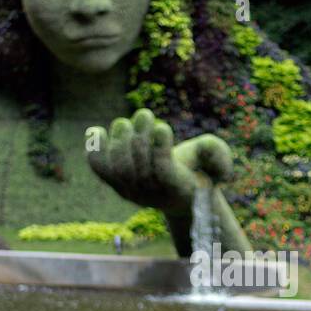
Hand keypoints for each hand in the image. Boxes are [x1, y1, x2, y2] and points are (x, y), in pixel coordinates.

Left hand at [86, 108, 232, 212]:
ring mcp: (130, 191)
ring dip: (120, 139)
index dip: (159, 148)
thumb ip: (217, 154)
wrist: (181, 191)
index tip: (163, 126)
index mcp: (178, 190)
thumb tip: (205, 150)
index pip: (162, 172)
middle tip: (145, 114)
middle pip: (136, 168)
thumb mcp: (216, 160)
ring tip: (127, 122)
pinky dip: (94, 148)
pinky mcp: (115, 182)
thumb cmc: (200, 169)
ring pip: (117, 166)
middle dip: (139, 137)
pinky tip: (96, 131)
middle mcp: (151, 195)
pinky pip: (99, 167)